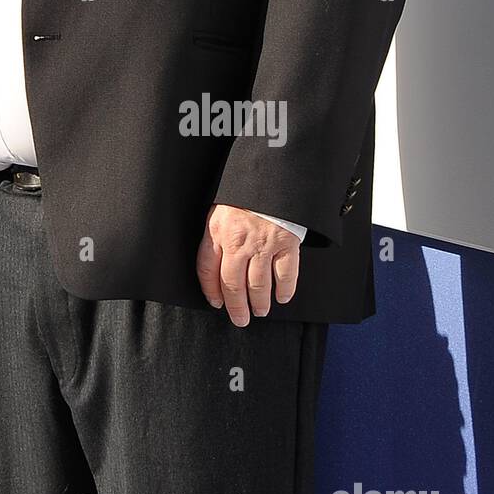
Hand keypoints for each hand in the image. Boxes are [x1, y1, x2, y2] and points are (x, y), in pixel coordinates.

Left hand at [196, 204, 301, 325]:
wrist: (272, 174)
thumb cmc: (244, 193)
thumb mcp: (219, 208)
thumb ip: (215, 233)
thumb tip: (213, 263)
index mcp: (217, 231)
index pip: (207, 270)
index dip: (210, 291)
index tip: (216, 303)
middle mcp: (238, 241)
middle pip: (232, 284)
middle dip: (236, 307)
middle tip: (240, 319)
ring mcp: (263, 244)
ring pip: (258, 285)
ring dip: (259, 303)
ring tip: (260, 310)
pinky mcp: (286, 244)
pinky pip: (286, 275)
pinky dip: (284, 291)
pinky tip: (282, 297)